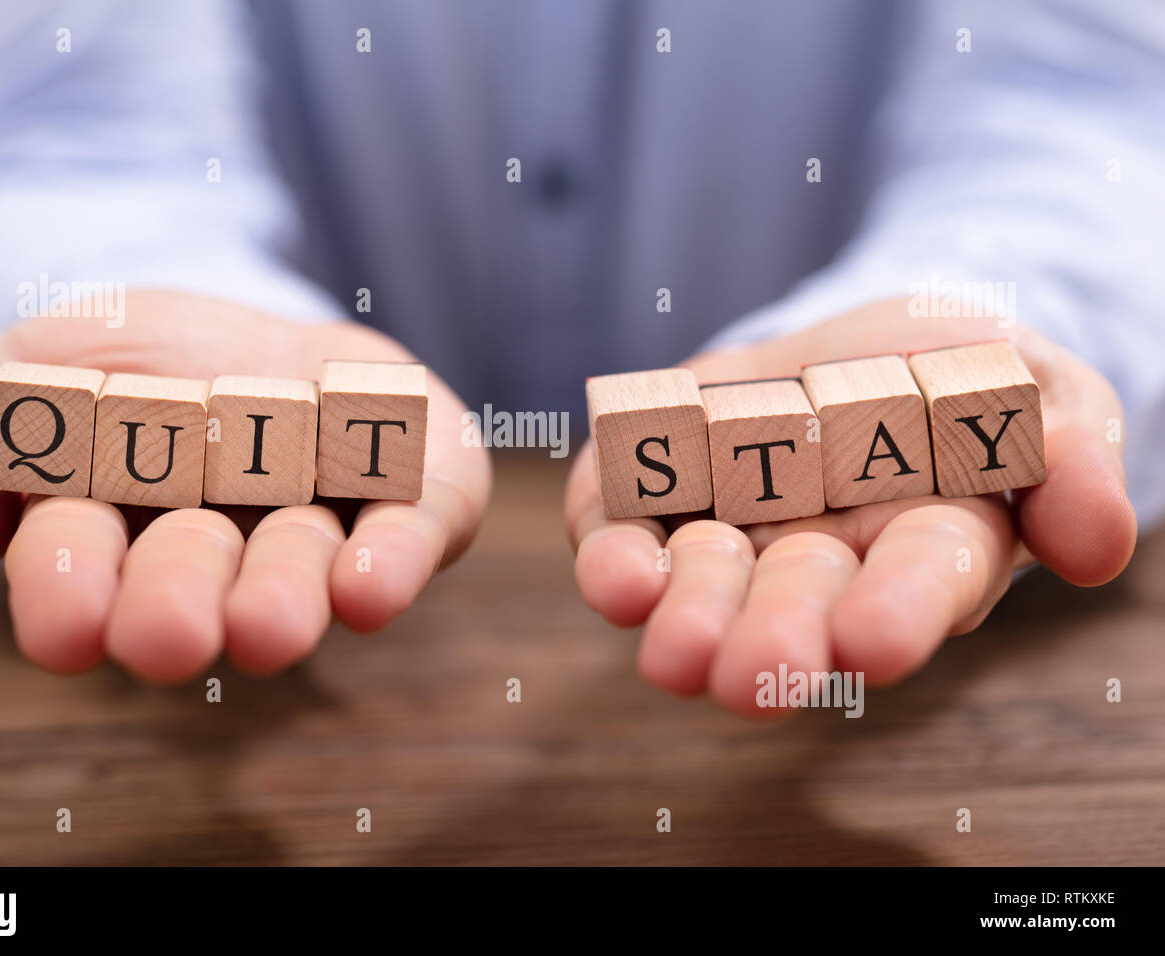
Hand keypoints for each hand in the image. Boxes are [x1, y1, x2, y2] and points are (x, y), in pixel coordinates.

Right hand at [0, 290, 490, 681]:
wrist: (274, 338)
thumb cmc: (145, 367)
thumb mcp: (41, 365)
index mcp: (113, 526)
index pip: (76, 553)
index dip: (67, 586)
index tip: (64, 630)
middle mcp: (220, 547)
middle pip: (192, 571)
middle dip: (175, 599)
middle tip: (164, 640)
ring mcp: (319, 523)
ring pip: (298, 562)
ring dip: (281, 595)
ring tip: (266, 629)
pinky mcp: (414, 499)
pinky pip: (411, 529)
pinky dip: (391, 559)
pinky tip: (367, 587)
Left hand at [566, 300, 1135, 717]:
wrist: (857, 341)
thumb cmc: (960, 379)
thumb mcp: (1042, 392)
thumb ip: (1071, 458)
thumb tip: (1098, 543)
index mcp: (921, 548)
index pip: (916, 586)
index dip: (896, 613)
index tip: (873, 645)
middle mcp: (820, 562)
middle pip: (797, 604)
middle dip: (774, 639)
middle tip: (751, 679)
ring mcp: (732, 532)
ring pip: (704, 584)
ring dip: (688, 616)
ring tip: (674, 656)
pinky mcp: (653, 496)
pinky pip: (625, 529)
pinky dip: (614, 553)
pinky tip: (616, 575)